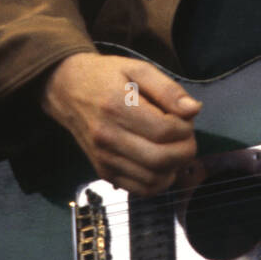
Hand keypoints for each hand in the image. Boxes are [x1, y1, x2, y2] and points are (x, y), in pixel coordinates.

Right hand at [39, 52, 201, 196]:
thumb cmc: (107, 76)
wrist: (67, 90)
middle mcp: (107, 137)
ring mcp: (104, 158)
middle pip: (160, 159)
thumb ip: (167, 89)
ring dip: (174, 167)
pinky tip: (162, 163)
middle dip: (185, 150)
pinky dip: (159, 182)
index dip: (185, 127)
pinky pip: (139, 190)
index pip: (164, 131)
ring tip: (174, 147)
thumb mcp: (138, 69)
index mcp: (117, 106)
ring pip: (152, 180)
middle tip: (186, 135)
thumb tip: (194, 110)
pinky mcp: (103, 172)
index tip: (186, 117)